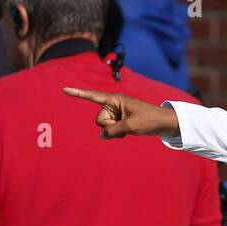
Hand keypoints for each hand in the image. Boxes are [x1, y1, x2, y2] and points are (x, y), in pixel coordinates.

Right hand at [63, 87, 180, 138]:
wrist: (163, 122)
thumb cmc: (148, 120)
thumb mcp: (130, 126)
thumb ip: (112, 131)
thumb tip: (102, 136)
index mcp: (115, 99)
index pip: (93, 96)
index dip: (78, 93)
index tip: (64, 89)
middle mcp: (114, 104)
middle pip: (99, 119)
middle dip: (109, 126)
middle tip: (126, 125)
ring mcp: (117, 112)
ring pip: (105, 126)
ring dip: (114, 131)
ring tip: (129, 128)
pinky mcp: (120, 120)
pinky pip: (111, 129)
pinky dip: (117, 133)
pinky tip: (128, 131)